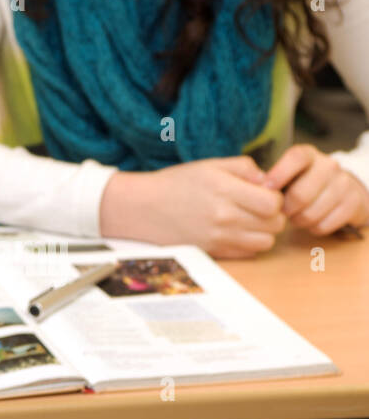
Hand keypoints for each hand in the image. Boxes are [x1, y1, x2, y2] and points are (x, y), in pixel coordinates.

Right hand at [100, 156, 284, 258]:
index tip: (263, 193)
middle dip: (272, 214)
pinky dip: (249, 242)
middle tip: (257, 206)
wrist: (143, 208)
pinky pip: (250, 252)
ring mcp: (220, 238)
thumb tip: (269, 181)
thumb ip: (244, 168)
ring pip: (267, 241)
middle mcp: (224, 217)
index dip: (274, 197)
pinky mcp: (216, 253)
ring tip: (248, 219)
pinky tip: (236, 230)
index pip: (274, 203)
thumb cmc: (176, 183)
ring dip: (264, 231)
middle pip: (275, 224)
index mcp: (224, 190)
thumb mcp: (209, 165)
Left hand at [263, 143, 368, 234]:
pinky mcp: (354, 203)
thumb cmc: (304, 182)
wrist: (342, 191)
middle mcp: (328, 166)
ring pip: (312, 213)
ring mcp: (344, 184)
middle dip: (286, 209)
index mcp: (308, 154)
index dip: (279, 174)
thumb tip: (255, 189)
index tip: (266, 190)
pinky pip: (325, 224)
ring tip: (296, 217)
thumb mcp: (288, 173)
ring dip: (299, 221)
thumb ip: (271, 178)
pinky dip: (314, 228)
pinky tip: (312, 222)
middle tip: (282, 213)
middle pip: (301, 194)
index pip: (295, 158)